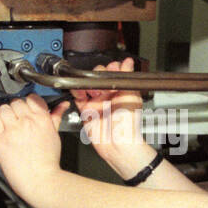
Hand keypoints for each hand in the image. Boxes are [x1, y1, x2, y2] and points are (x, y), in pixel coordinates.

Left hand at [0, 94, 70, 203]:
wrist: (39, 179)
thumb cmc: (47, 160)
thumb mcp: (54, 135)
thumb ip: (56, 116)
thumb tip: (62, 105)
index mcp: (42, 119)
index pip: (32, 98)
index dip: (28, 103)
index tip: (27, 110)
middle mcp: (27, 121)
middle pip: (16, 102)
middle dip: (17, 110)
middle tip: (19, 121)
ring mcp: (12, 129)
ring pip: (3, 108)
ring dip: (5, 115)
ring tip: (10, 127)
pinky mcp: (0, 138)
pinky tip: (1, 130)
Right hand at [72, 58, 148, 175]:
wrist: (119, 145)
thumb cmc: (129, 125)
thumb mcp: (131, 97)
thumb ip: (127, 78)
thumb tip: (127, 62)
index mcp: (120, 91)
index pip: (112, 73)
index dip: (110, 68)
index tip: (111, 68)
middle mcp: (108, 95)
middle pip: (97, 77)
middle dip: (97, 75)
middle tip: (102, 83)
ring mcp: (96, 102)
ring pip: (87, 85)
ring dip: (87, 82)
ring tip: (92, 88)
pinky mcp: (86, 110)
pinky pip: (77, 97)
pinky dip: (76, 91)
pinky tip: (80, 89)